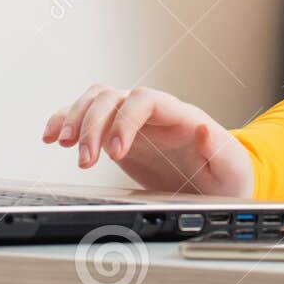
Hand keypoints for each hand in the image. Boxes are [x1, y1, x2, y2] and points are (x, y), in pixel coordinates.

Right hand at [42, 83, 254, 197]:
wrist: (218, 187)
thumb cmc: (227, 176)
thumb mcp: (232, 167)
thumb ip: (219, 149)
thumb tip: (203, 128)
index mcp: (181, 117)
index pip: (146, 100)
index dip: (125, 120)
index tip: (115, 153)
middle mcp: (154, 114)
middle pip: (114, 97)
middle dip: (93, 125)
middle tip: (85, 160)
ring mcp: (134, 122)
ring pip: (97, 100)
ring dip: (74, 119)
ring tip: (63, 144)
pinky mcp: (117, 135)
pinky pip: (86, 117)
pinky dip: (65, 121)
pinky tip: (52, 137)